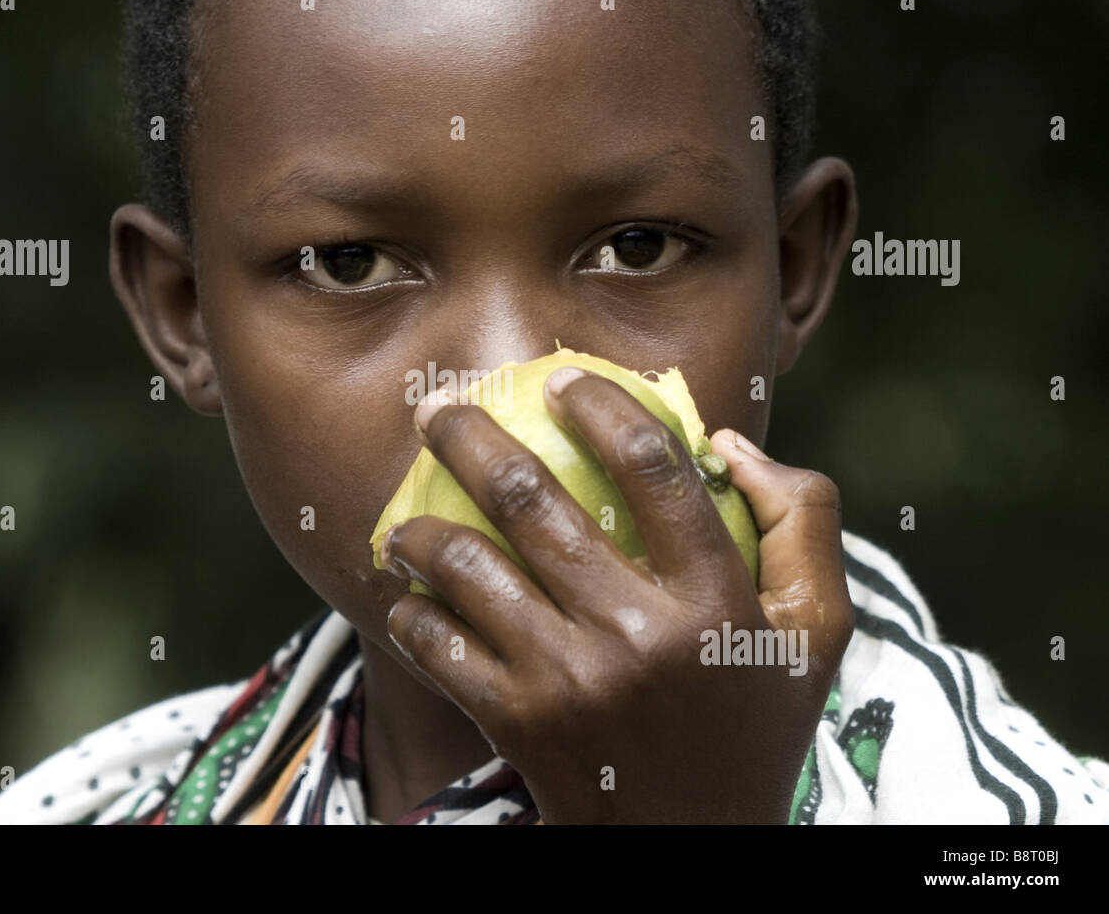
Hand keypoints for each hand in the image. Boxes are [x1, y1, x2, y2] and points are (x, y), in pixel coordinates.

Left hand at [381, 367, 853, 822]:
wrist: (693, 846)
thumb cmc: (753, 723)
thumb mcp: (818, 630)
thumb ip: (804, 522)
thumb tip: (727, 441)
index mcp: (716, 601)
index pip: (652, 469)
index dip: (599, 406)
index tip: (558, 380)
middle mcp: (637, 635)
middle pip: (531, 499)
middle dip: (469, 434)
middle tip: (439, 406)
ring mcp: (569, 681)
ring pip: (468, 566)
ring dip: (422, 525)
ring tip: (409, 513)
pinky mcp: (517, 724)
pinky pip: (438, 645)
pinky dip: (411, 609)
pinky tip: (411, 593)